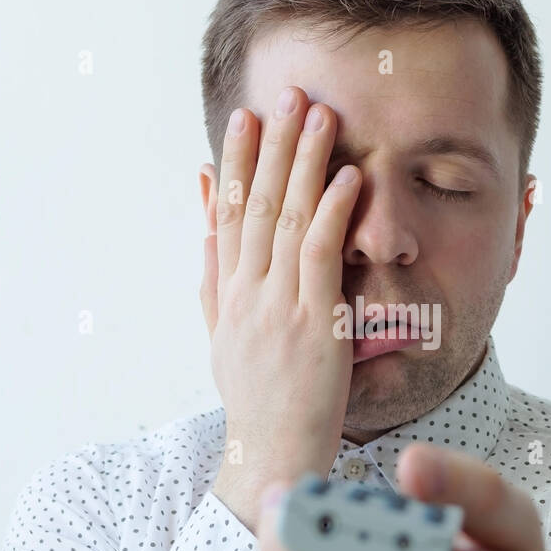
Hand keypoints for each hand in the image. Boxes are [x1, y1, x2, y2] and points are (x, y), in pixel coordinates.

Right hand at [200, 86, 361, 531]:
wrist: (270, 456)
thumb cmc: (255, 401)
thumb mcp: (220, 336)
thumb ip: (213, 276)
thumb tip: (206, 221)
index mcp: (228, 293)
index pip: (229, 214)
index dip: (236, 161)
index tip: (243, 118)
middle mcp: (248, 292)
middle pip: (257, 204)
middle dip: (272, 145)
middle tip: (286, 94)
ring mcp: (279, 306)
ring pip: (288, 219)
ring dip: (304, 162)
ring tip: (318, 115)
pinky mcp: (315, 325)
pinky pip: (322, 257)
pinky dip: (332, 212)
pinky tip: (345, 176)